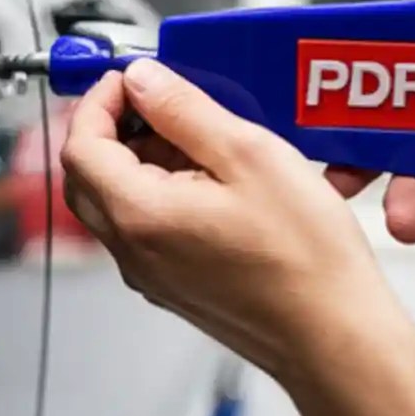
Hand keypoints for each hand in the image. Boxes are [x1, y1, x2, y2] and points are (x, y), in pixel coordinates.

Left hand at [61, 61, 396, 376]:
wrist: (334, 337)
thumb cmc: (304, 258)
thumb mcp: (248, 155)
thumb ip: (183, 110)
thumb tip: (142, 80)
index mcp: (138, 215)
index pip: (80, 145)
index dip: (99, 101)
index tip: (130, 79)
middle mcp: (132, 250)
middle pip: (87, 175)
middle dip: (112, 128)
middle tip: (156, 101)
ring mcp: (149, 273)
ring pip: (114, 200)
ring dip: (138, 159)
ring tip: (195, 137)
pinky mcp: (172, 285)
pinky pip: (143, 226)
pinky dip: (158, 190)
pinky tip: (211, 178)